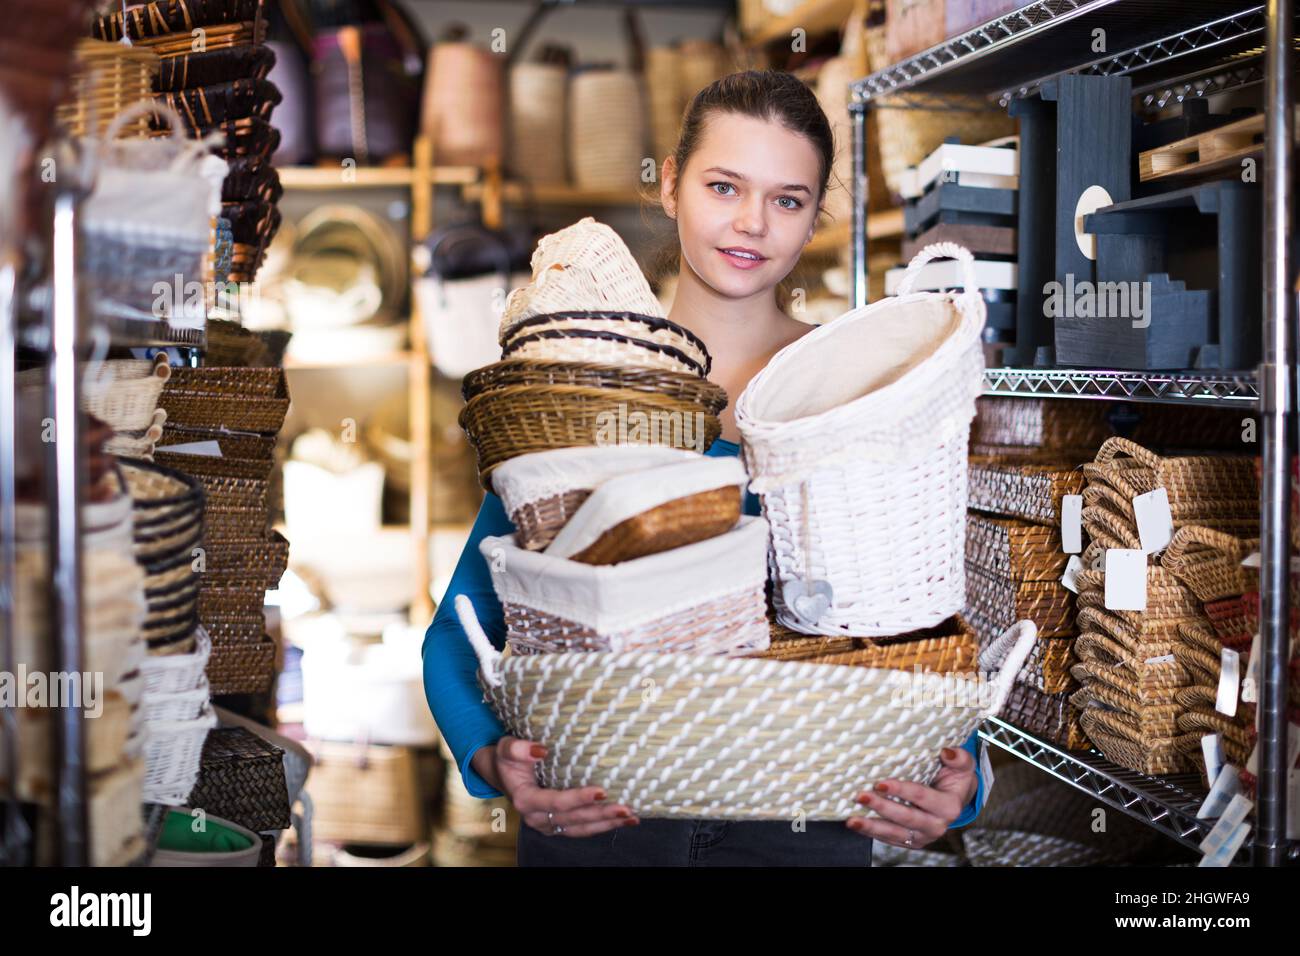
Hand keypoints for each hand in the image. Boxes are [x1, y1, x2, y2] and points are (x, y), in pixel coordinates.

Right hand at [479, 736, 639, 837]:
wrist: (502, 773)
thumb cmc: (507, 758)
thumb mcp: (506, 747)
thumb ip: (518, 749)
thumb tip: (541, 750)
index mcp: (526, 800)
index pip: (556, 802)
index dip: (579, 798)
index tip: (602, 790)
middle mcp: (537, 818)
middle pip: (574, 819)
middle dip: (601, 815)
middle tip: (626, 808)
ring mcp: (548, 824)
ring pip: (581, 828)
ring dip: (607, 824)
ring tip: (631, 818)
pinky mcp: (558, 825)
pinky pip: (581, 829)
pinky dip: (602, 826)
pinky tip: (622, 821)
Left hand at [844, 746, 977, 847]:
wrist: (954, 797)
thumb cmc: (954, 777)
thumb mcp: (963, 765)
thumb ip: (960, 757)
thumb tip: (947, 752)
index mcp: (949, 807)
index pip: (921, 797)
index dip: (901, 790)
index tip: (880, 783)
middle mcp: (937, 825)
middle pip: (906, 818)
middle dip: (882, 808)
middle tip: (861, 796)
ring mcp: (922, 836)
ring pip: (894, 833)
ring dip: (871, 827)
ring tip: (852, 820)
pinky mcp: (910, 840)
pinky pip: (889, 839)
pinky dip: (872, 833)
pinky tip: (857, 825)